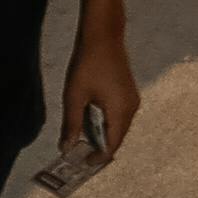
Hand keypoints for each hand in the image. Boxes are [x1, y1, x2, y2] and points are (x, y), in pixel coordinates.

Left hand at [62, 23, 142, 169]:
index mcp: (121, 111)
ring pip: (118, 125)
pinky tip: (90, 117)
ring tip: (82, 136)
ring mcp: (132, 99)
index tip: (82, 162)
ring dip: (102, 133)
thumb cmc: (87, 64)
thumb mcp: (74, 96)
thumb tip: (66, 148)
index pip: (112, 144)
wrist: (103, 34)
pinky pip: (119, 114)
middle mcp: (131, 108)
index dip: (98, 157)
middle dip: (99, 146)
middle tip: (79, 152)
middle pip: (117, 137)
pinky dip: (106, 121)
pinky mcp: (128, 91)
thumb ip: (71, 125)